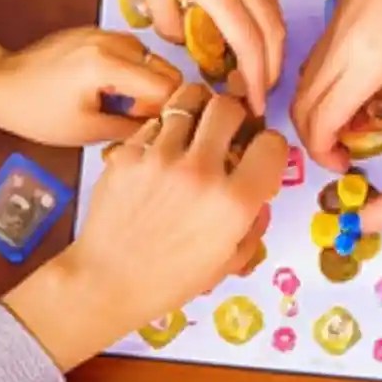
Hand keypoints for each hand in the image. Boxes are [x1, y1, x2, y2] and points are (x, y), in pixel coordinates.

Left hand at [0, 28, 181, 145]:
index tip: (151, 125)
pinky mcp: (93, 33)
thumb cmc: (38, 113)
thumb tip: (161, 126)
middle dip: (161, 93)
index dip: (167, 108)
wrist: (0, 85)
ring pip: (148, 56)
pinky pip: (129, 49)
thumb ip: (132, 127)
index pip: (165, 85)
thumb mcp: (88, 131)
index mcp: (107, 64)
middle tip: (139, 116)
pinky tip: (112, 89)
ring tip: (123, 103)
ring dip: (146, 80)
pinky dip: (131, 69)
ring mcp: (101, 33)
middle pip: (163, 66)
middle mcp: (109, 41)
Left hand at [3, 84, 287, 370]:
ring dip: (198, 113)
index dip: (269, 148)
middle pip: (229, 107)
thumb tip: (261, 190)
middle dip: (234, 118)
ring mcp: (160, 158)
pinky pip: (155, 122)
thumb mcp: (229, 260)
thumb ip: (254, 222)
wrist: (109, 281)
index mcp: (233, 203)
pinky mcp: (128, 153)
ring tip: (194, 131)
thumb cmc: (171, 278)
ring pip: (189, 100)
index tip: (259, 156)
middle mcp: (200, 173)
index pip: (272, 144)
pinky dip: (164, 130)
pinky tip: (162, 153)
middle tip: (226, 135)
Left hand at [140, 0, 283, 113]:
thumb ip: (168, 23)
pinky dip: (268, 26)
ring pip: (277, 19)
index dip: (255, 80)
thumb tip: (183, 43)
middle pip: (274, 37)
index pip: (249, 45)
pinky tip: (255, 36)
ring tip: (260, 72)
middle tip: (261, 96)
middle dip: (271, 72)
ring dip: (273, 50)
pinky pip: (271, 0)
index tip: (255, 105)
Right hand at [292, 0, 381, 170]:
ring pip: (301, 85)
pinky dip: (318, 90)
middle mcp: (340, 49)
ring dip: (313, 114)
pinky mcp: (334, 18)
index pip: (323, 120)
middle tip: (342, 154)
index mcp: (367, 61)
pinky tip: (349, 94)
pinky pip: (312, 64)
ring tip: (346, 127)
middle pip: (302, 108)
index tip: (346, 165)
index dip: (325, 152)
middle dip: (314, 140)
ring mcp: (332, 31)